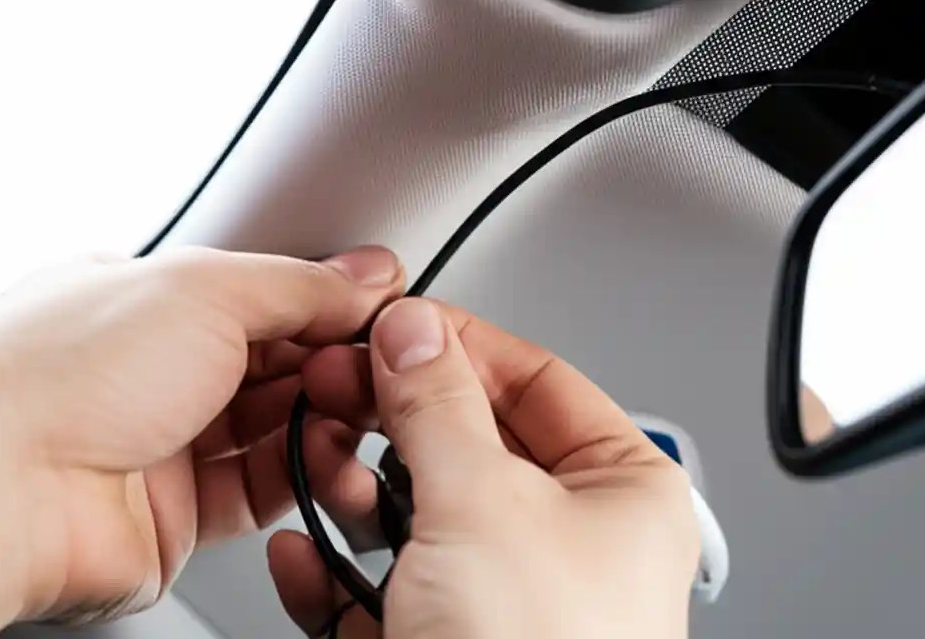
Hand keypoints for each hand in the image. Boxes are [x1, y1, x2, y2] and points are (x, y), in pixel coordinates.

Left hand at [0, 245, 402, 634]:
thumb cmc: (57, 378)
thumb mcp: (204, 289)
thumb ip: (298, 285)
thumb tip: (364, 276)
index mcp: (145, 301)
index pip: (260, 293)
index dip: (325, 299)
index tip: (382, 308)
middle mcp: (150, 371)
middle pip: (272, 361)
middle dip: (333, 358)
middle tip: (381, 361)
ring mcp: (160, 444)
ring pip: (273, 426)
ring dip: (324, 415)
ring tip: (361, 406)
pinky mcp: (175, 512)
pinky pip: (260, 488)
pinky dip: (303, 470)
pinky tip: (331, 452)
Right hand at [270, 299, 699, 637]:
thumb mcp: (486, 505)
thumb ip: (439, 407)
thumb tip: (415, 331)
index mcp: (622, 491)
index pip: (536, 379)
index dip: (459, 342)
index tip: (393, 324)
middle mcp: (572, 543)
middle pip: (469, 444)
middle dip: (394, 419)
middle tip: (341, 387)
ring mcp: (506, 601)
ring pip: (420, 517)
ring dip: (357, 491)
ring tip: (316, 465)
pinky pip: (384, 592)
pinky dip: (337, 572)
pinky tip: (303, 555)